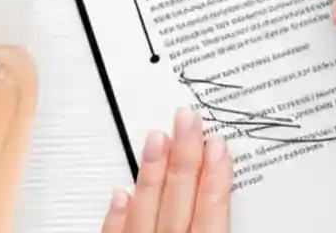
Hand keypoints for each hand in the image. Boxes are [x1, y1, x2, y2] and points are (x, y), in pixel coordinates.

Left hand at [102, 108, 232, 232]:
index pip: (209, 214)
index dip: (215, 177)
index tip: (217, 145)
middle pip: (177, 200)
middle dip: (184, 156)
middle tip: (187, 120)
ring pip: (144, 209)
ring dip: (151, 171)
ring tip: (156, 137)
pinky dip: (118, 213)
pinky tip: (120, 191)